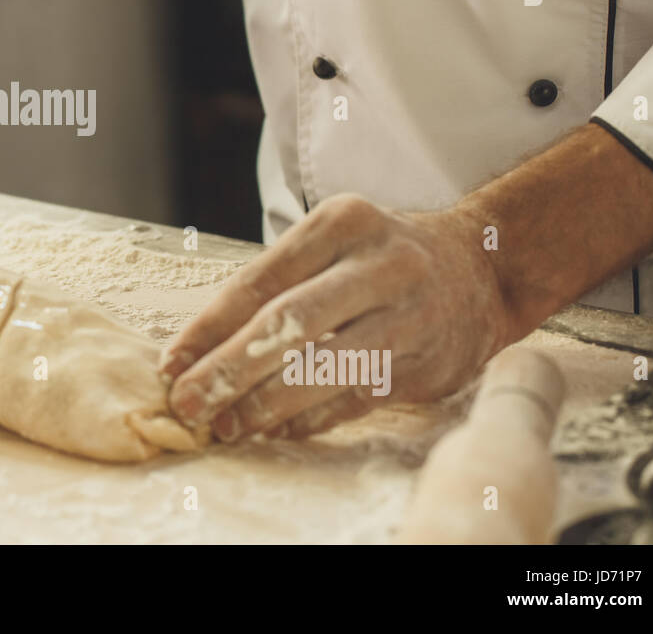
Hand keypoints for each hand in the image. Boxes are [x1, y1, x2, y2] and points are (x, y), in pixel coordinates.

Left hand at [162, 194, 511, 440]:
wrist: (480, 270)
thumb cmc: (377, 259)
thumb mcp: (330, 246)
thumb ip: (273, 287)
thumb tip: (197, 350)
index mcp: (342, 223)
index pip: (259, 281)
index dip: (209, 327)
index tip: (172, 363)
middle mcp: (379, 263)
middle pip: (288, 323)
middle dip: (228, 369)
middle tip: (188, 402)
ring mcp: (408, 314)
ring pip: (323, 367)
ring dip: (265, 404)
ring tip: (226, 425)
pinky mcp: (426, 362)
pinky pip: (354, 397)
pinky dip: (308, 418)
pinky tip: (274, 429)